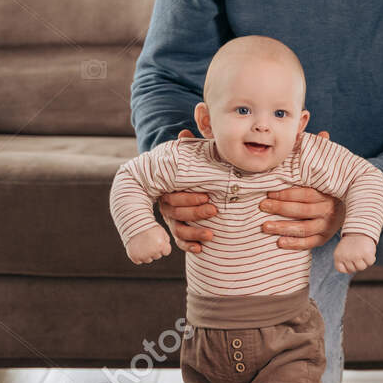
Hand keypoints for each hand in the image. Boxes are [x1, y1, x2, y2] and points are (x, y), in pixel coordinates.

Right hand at [124, 227, 171, 264]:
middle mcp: (152, 252)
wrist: (133, 224)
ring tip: (143, 243)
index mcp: (161, 245)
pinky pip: (139, 261)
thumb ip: (166, 241)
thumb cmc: (149, 227)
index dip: (163, 246)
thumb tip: (166, 250)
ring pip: (148, 260)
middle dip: (155, 250)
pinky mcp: (134, 257)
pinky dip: (138, 256)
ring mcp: (142, 255)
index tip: (158, 240)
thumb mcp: (161, 231)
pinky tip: (137, 247)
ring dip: (147, 254)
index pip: (166, 252)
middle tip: (149, 240)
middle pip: (157, 256)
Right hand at [157, 128, 215, 252]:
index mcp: (170, 188)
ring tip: (212, 234)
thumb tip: (184, 132)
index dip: (188, 198)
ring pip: (179, 229)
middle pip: (175, 213)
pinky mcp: (181, 231)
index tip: (207, 195)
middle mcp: (168, 205)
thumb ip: (191, 148)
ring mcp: (174, 220)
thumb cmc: (196, 170)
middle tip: (214, 209)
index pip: (172, 196)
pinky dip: (189, 246)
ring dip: (195, 231)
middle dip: (195, 212)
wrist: (201, 185)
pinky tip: (200, 249)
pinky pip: (181, 242)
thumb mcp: (195, 159)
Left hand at [259, 129, 343, 249]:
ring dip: (283, 228)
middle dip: (280, 208)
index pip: (305, 193)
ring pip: (305, 228)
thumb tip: (323, 133)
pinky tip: (280, 243)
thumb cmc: (332, 183)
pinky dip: (295, 244)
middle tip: (262, 206)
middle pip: (303, 209)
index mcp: (328, 191)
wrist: (356, 203)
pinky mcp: (326, 237)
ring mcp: (328, 224)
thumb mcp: (329, 169)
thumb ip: (322, 154)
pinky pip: (311, 243)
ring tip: (265, 227)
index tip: (268, 192)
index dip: (286, 194)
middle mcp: (330, 208)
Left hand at [332, 233, 375, 273]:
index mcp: (338, 256)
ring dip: (364, 261)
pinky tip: (368, 251)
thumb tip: (349, 272)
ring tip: (362, 252)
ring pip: (362, 268)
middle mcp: (346, 256)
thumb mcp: (342, 251)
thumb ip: (343, 262)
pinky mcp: (366, 254)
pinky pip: (370, 263)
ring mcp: (356, 255)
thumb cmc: (351, 243)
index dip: (347, 266)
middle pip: (353, 269)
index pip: (341, 269)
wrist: (360, 229)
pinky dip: (371, 258)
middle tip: (357, 252)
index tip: (349, 258)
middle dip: (356, 263)